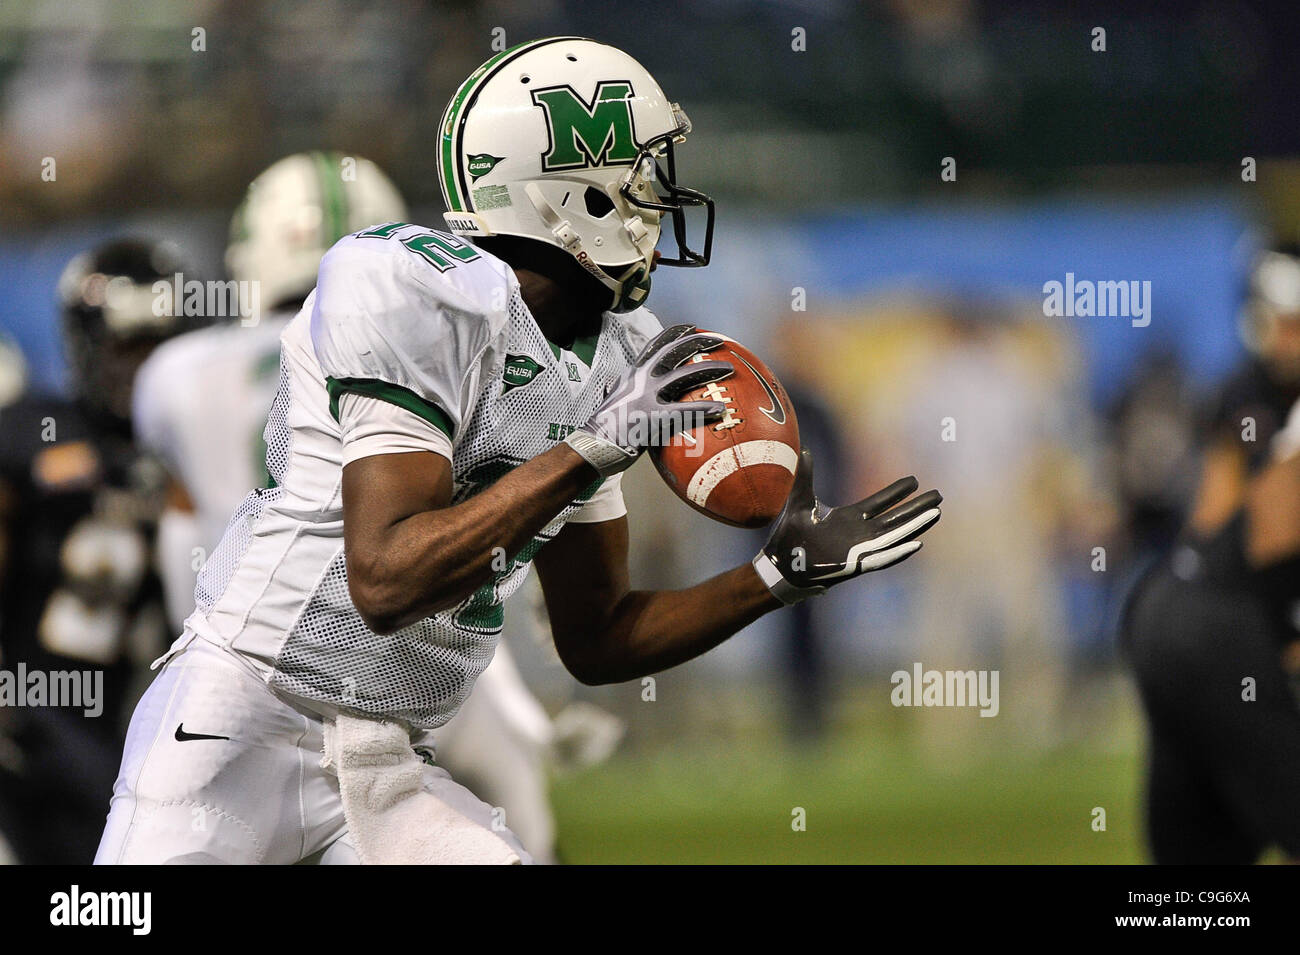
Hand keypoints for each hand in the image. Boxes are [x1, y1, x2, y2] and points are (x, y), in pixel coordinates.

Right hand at [565, 324, 732, 476]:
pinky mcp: (653, 417)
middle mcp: (640, 379)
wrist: (593, 444)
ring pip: (684, 375)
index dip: (674, 334)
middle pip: (673, 352)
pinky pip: (685, 411)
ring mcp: (647, 396)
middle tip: (718, 339)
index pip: (655, 346)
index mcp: (632, 374)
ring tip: (728, 368)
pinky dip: (704, 408)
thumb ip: (622, 390)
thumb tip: (621, 385)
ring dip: (708, 369)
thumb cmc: (604, 428)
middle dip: (697, 342)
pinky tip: (720, 409)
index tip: (690, 327)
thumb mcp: (613, 400)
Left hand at [753, 448, 941, 603]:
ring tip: (936, 513)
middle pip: (896, 518)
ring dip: (916, 526)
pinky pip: (882, 558)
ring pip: (896, 535)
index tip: (915, 481)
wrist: (781, 563)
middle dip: (917, 508)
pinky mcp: (855, 564)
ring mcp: (860, 549)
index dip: (897, 492)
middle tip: (938, 496)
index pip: (880, 502)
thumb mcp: (799, 500)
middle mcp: (860, 533)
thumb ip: (806, 476)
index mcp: (849, 518)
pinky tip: (917, 544)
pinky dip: (899, 552)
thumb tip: (806, 450)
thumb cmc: (789, 535)